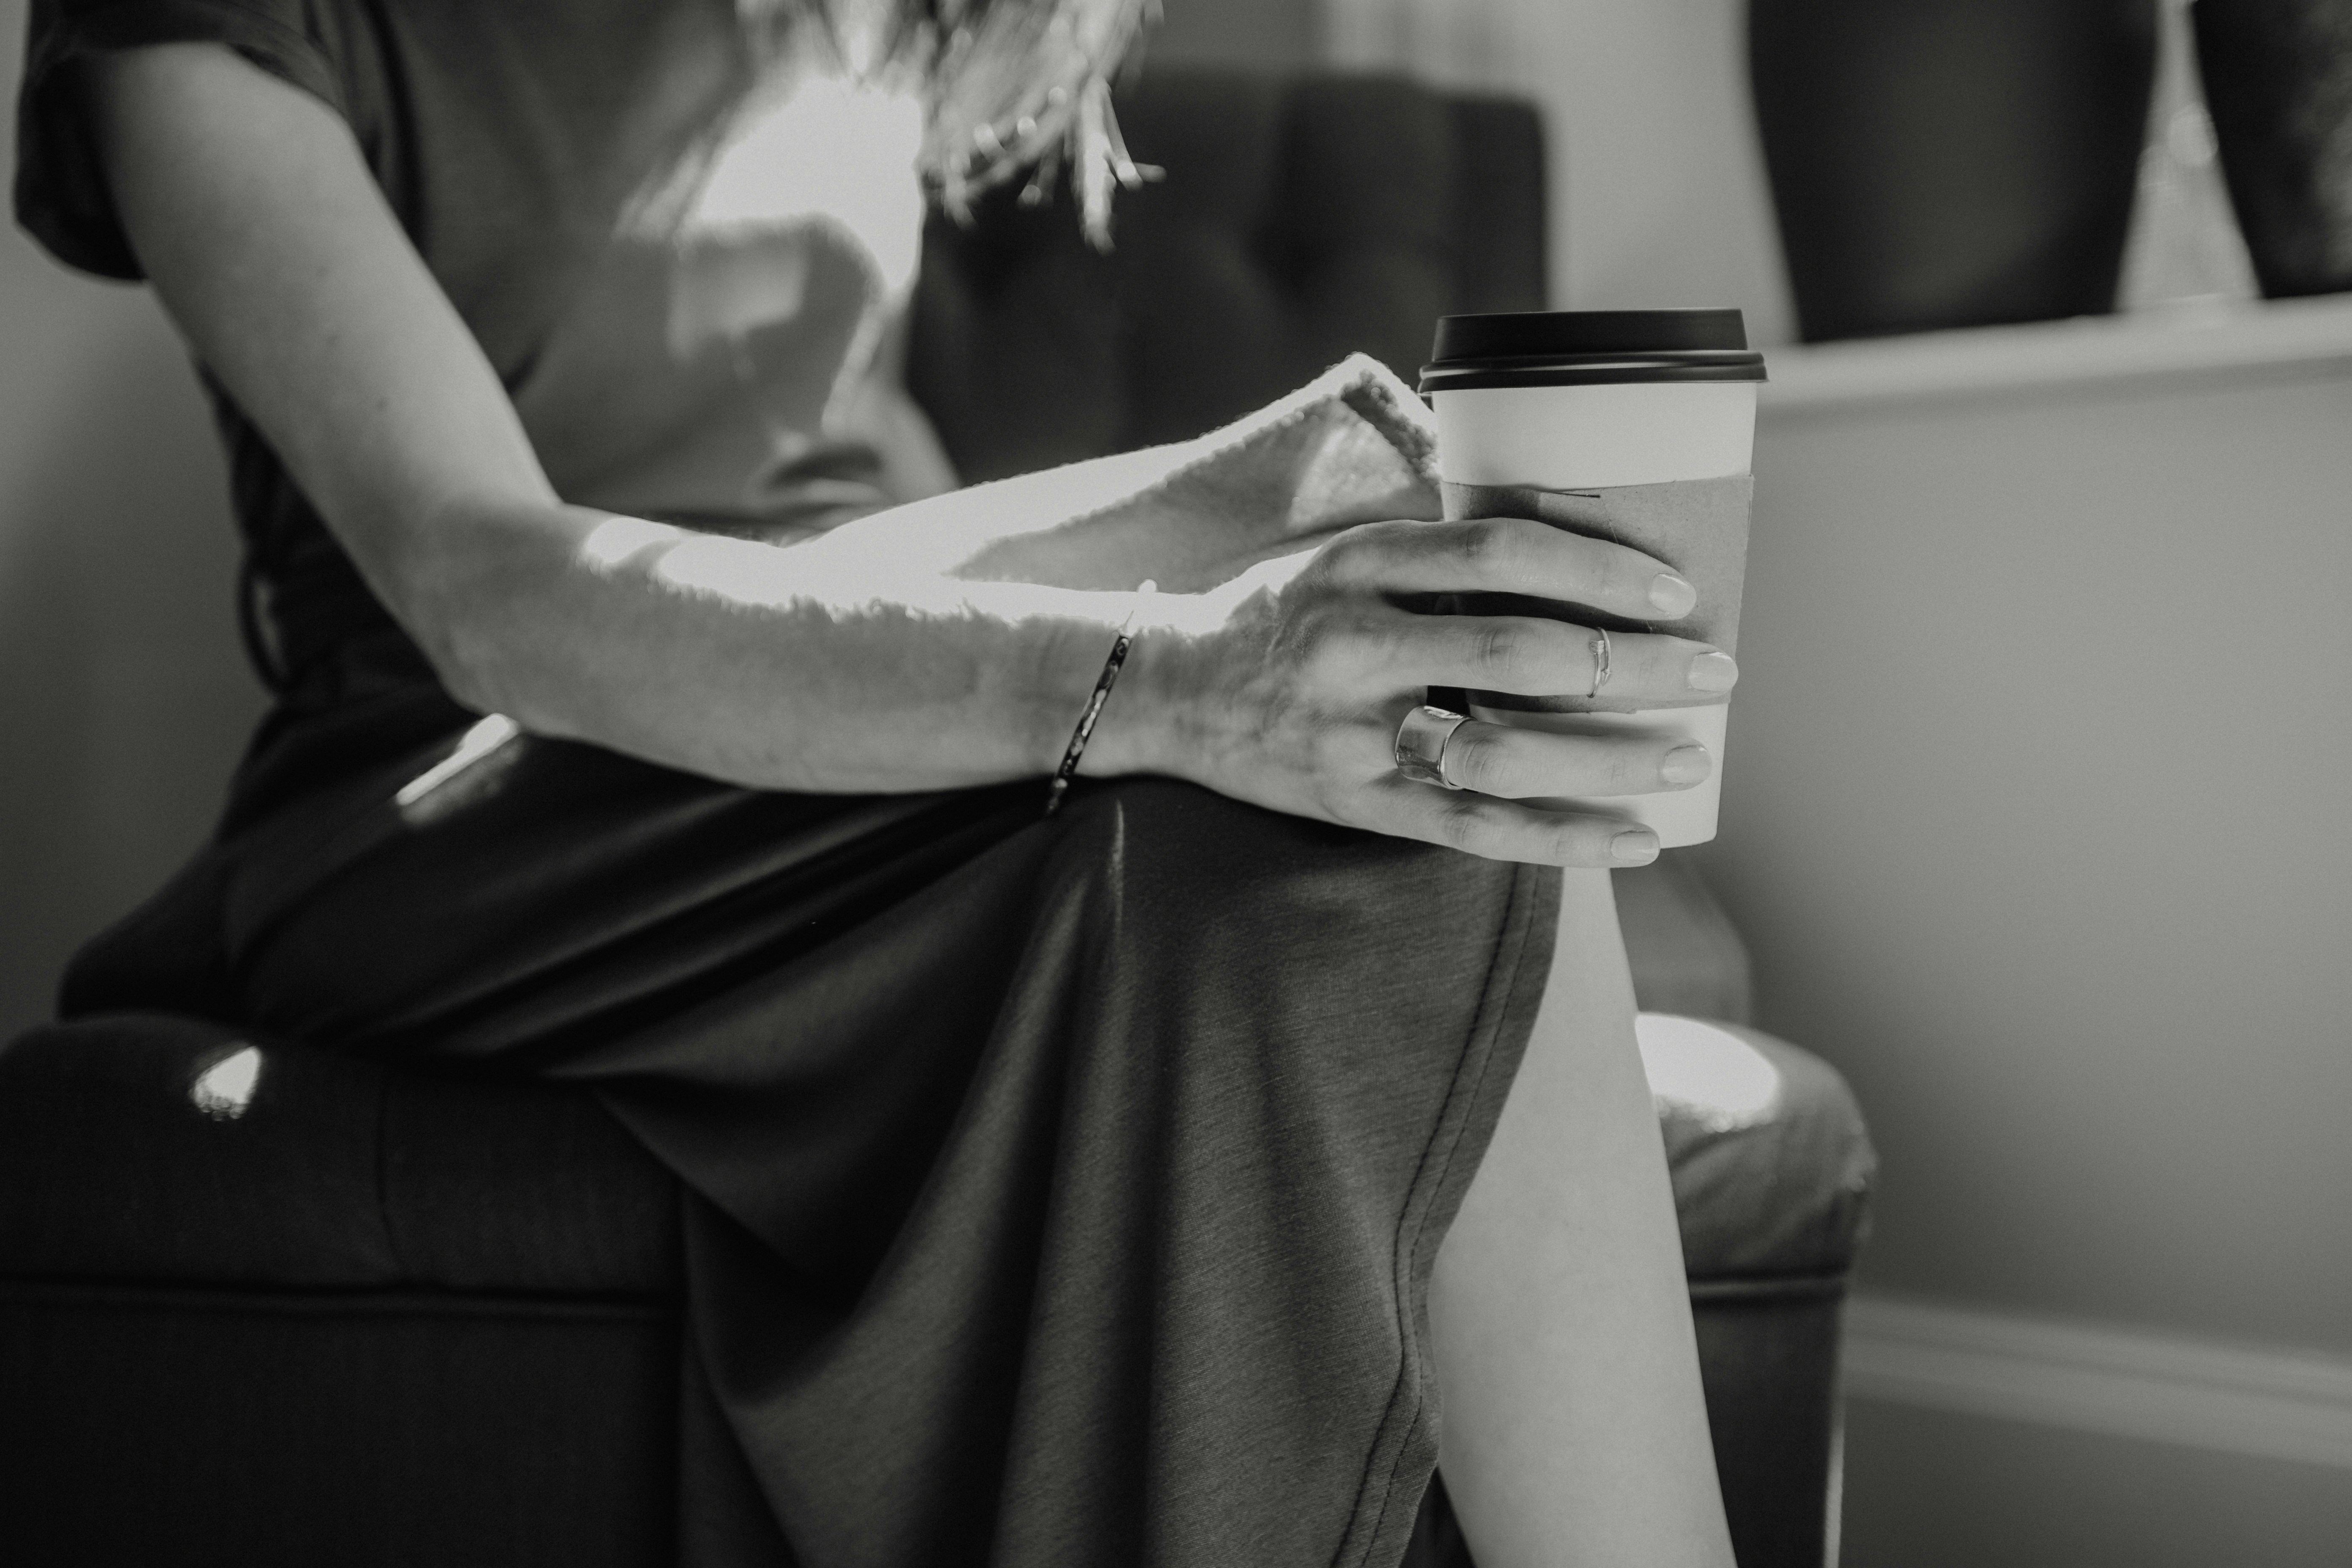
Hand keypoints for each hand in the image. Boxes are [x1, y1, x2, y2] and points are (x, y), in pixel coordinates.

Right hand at [1101, 516, 1739, 866]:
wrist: (1167, 689)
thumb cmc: (1285, 615)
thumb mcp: (1347, 555)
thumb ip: (1441, 557)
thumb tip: (1583, 546)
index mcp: (1360, 562)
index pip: (1499, 553)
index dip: (1598, 569)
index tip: (1674, 594)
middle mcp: (1351, 644)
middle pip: (1515, 652)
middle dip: (1631, 665)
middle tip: (1715, 673)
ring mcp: (1349, 732)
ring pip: (1500, 751)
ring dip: (1608, 760)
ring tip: (1687, 759)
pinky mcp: (1352, 802)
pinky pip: (1472, 829)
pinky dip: (1562, 839)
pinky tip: (1633, 841)